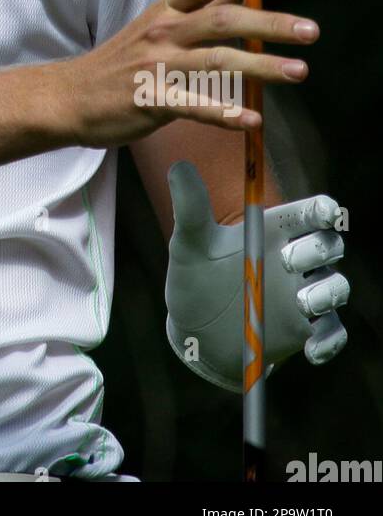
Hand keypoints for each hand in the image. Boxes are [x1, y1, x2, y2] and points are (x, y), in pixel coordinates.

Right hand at [58, 0, 318, 148]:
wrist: (70, 97)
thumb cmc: (119, 63)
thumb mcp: (153, 26)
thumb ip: (196, 10)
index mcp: (163, 12)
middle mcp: (162, 33)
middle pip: (223, 20)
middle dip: (270, 24)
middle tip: (309, 31)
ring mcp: (157, 67)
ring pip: (218, 62)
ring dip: (262, 66)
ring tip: (298, 72)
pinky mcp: (152, 101)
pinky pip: (195, 106)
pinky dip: (226, 112)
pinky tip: (251, 120)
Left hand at [164, 161, 349, 391]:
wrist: (193, 330)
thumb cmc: (195, 277)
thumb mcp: (189, 244)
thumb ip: (189, 208)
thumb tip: (178, 165)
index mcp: (273, 232)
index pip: (309, 214)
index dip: (321, 210)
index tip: (323, 210)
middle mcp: (296, 262)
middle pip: (328, 247)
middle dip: (318, 249)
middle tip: (288, 259)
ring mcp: (304, 298)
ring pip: (336, 288)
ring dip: (326, 293)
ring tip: (302, 301)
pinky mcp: (307, 333)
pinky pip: (331, 335)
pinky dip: (327, 342)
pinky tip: (310, 349)